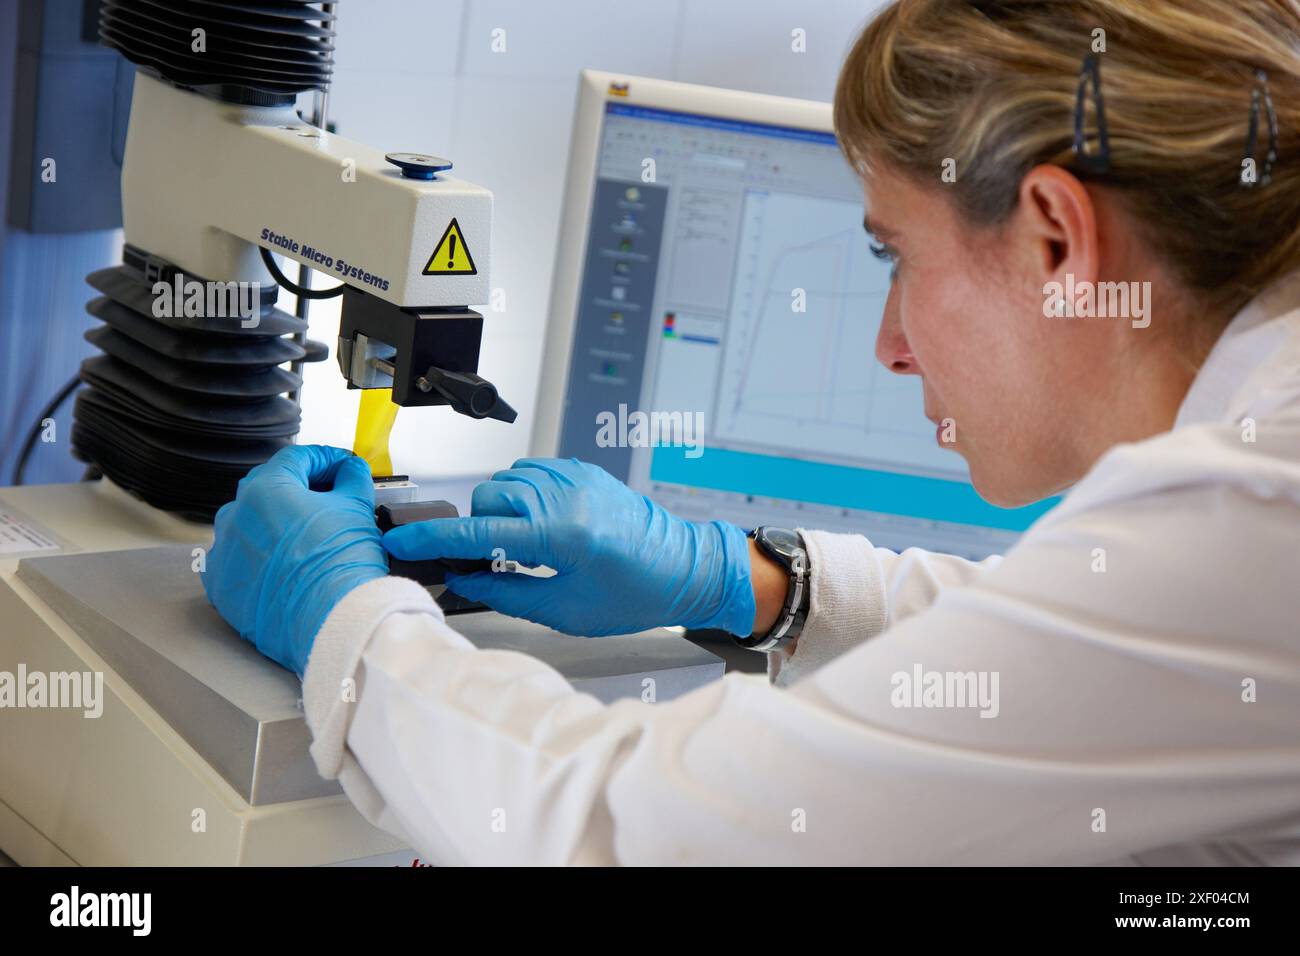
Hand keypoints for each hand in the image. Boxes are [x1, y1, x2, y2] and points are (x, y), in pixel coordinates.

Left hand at [202, 445, 388, 676]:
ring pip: (252, 526)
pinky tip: (288, 568)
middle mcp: (235, 515)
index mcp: (265, 488)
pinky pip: (240, 561)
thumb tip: (350, 471)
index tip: (343, 468)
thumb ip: (352, 478)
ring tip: (311, 541)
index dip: (327, 460)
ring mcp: (224, 552)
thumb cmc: (342, 566)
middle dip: (301, 492)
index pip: (297, 459)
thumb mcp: (357, 509)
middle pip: (270, 490)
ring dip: (278, 525)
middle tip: (332, 502)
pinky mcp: (221, 587)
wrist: (332, 623)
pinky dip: (261, 559)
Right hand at [382, 458, 755, 636]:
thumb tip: (463, 580)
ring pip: (506, 480)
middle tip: (498, 561)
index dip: (433, 539)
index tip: (401, 543)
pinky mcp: (583, 470)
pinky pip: (532, 472)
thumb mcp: (565, 610)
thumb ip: (505, 593)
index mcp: (561, 534)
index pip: (478, 531)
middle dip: (480, 528)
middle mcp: (566, 495)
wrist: (686, 568)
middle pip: (486, 496)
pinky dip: (525, 496)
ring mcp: (575, 476)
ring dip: (502, 511)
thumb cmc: (637, 593)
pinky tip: (544, 525)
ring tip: (528, 546)